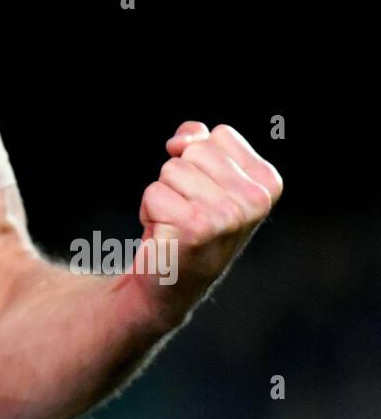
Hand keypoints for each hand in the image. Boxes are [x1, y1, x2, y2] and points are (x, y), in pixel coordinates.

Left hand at [129, 121, 283, 330]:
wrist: (171, 283)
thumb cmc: (189, 224)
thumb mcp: (206, 176)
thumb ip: (200, 141)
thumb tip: (181, 142)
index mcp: (268, 183)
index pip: (220, 135)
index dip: (199, 159)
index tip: (205, 193)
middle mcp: (255, 200)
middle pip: (194, 150)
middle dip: (180, 176)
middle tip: (188, 210)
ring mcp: (228, 215)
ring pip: (172, 169)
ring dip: (164, 194)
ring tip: (177, 221)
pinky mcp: (195, 228)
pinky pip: (153, 192)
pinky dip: (150, 212)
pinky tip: (166, 235)